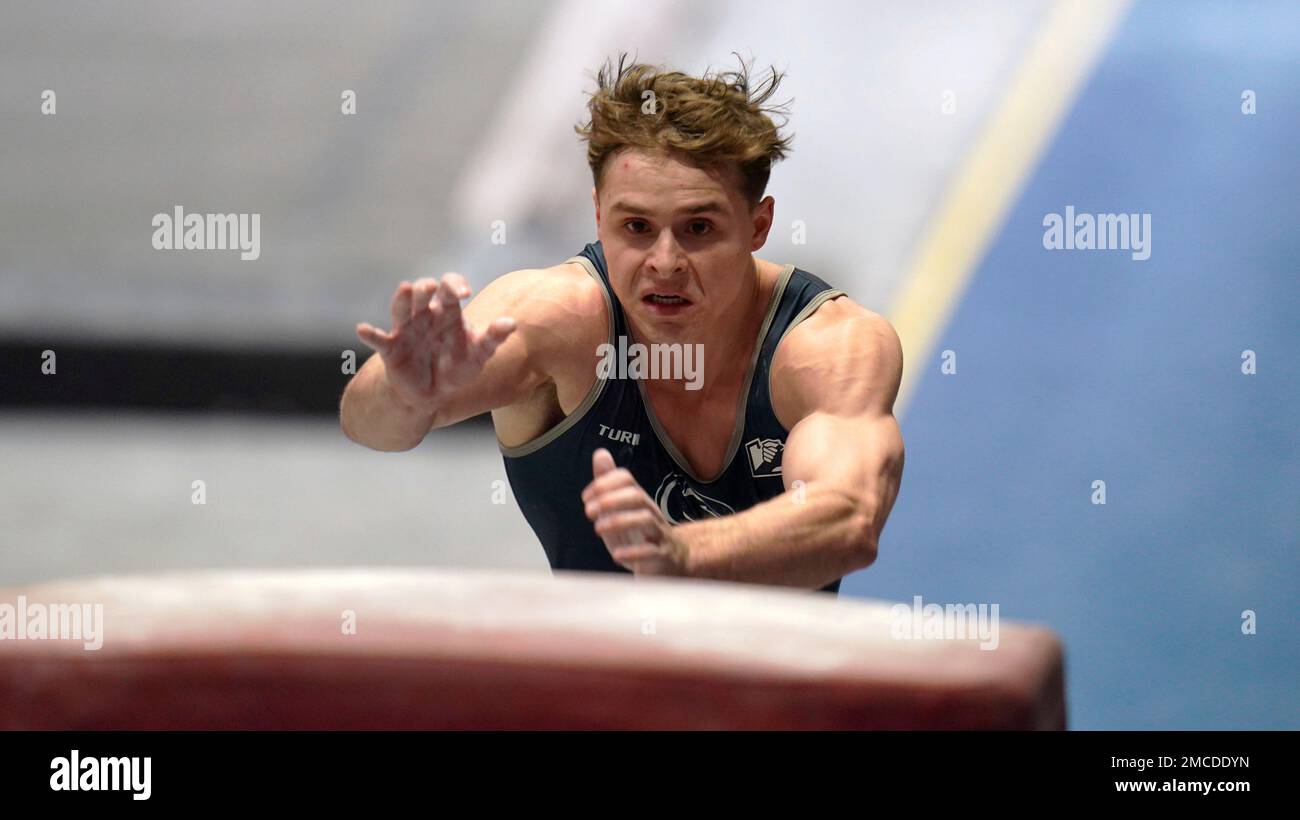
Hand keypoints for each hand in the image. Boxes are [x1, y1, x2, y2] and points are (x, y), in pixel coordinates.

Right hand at [355, 272, 514, 407]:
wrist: (432, 394)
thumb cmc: (456, 368)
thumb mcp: (478, 356)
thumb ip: (493, 339)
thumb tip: (511, 323)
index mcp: (447, 311)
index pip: (449, 287)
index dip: (454, 285)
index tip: (464, 293)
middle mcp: (424, 315)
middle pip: (422, 292)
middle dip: (425, 287)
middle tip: (432, 287)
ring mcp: (406, 330)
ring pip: (401, 308)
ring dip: (402, 299)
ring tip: (405, 289)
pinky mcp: (391, 349)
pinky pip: (378, 339)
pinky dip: (370, 333)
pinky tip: (362, 329)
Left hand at [582, 448, 688, 575]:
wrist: (673, 559)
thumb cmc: (641, 532)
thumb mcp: (621, 508)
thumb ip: (609, 484)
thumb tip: (600, 454)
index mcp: (638, 500)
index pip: (626, 479)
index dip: (604, 484)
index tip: (585, 498)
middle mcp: (650, 512)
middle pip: (636, 496)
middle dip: (610, 500)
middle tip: (588, 511)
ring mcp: (659, 533)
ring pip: (646, 519)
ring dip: (618, 522)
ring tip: (598, 529)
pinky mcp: (662, 555)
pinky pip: (653, 551)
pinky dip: (634, 552)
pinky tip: (617, 555)